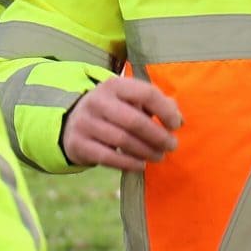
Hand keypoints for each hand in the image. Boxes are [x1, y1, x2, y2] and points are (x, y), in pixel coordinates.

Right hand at [61, 76, 182, 172]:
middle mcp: (97, 101)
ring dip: (146, 151)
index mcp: (114, 85)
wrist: (73, 122)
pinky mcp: (79, 143)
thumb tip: (178, 119)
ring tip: (159, 156)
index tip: (175, 125)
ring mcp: (85, 122)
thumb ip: (156, 104)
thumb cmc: (113, 111)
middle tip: (171, 146)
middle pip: (134, 121)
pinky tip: (141, 165)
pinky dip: (129, 163)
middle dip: (158, 136)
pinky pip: (108, 157)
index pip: (146, 93)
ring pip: (122, 141)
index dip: (165, 111)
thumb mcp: (130, 100)